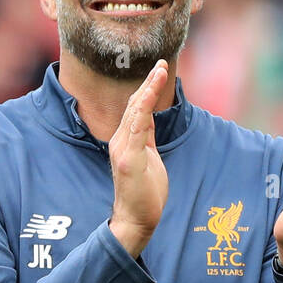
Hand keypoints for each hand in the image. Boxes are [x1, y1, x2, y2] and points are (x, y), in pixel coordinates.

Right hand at [108, 60, 169, 256]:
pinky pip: (136, 130)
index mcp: (125, 141)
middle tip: (163, 62)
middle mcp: (119, 141)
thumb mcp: (148, 158)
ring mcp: (122, 150)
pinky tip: (150, 95)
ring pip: (135, 112)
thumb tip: (148, 116)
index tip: (160, 68)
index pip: (137, 108)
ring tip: (160, 71)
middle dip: (149, 82)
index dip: (148, 87)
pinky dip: (143, 109)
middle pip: (135, 105)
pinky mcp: (128, 160)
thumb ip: (146, 137)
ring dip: (148, 90)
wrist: (135, 220)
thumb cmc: (143, 193)